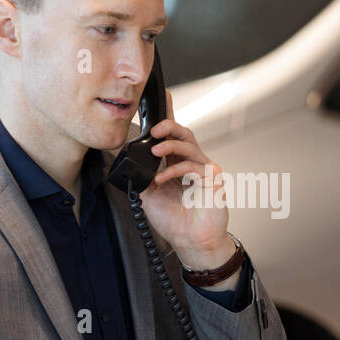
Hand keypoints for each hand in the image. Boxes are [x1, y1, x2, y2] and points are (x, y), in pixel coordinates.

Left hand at [137, 90, 231, 267]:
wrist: (191, 242)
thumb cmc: (175, 221)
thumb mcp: (150, 196)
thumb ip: (143, 176)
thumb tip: (127, 163)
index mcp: (178, 164)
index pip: (174, 135)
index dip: (169, 114)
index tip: (163, 96)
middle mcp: (192, 163)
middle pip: (184, 134)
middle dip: (168, 126)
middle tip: (155, 129)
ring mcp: (204, 170)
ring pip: (189, 145)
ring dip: (170, 144)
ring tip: (155, 148)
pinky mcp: (212, 179)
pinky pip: (193, 166)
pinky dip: (174, 170)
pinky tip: (162, 178)